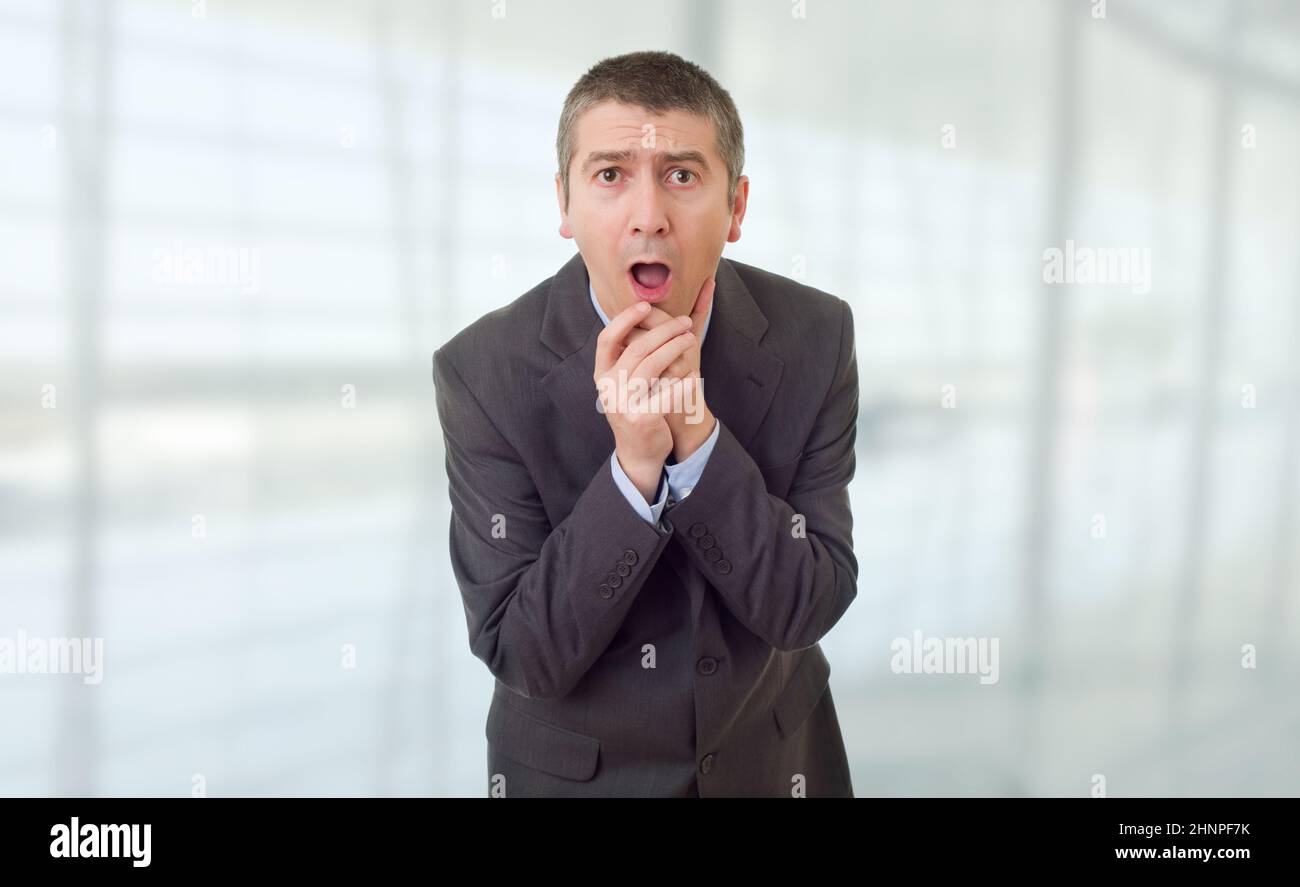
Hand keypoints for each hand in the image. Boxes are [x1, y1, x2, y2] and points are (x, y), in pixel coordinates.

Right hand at [594, 301, 696, 500]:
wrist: (638, 452)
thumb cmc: (636, 408)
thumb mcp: (625, 383)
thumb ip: (630, 355)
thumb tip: (642, 314)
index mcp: (601, 374)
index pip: (607, 339)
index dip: (624, 319)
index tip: (644, 305)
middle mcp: (608, 388)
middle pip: (636, 349)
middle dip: (663, 331)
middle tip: (684, 322)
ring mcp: (623, 404)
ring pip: (652, 366)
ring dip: (675, 348)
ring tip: (690, 339)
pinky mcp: (642, 419)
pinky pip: (666, 394)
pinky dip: (683, 382)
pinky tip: (695, 374)